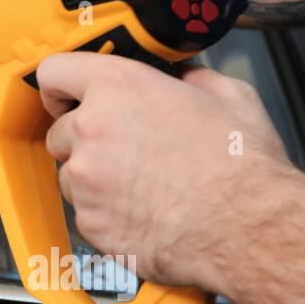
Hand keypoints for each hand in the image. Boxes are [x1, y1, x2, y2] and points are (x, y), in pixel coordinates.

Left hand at [37, 53, 297, 292]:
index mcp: (118, 88)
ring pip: (72, 175)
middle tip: (127, 149)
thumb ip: (192, 77)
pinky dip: (107, 214)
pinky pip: (85, 213)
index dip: (61, 86)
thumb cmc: (242, 169)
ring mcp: (86, 180)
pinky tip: (145, 211)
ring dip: (95, 179)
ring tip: (144, 185)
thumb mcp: (229, 96)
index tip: (67, 96)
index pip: (54, 72)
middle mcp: (91, 130)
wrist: (250, 231)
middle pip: (60, 130)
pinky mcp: (90, 222)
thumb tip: (184, 76)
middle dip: (85, 139)